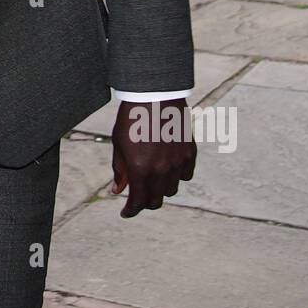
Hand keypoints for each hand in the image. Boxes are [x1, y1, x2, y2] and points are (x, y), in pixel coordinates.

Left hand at [111, 98, 195, 217]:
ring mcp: (177, 163)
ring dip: (161, 189)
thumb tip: (118, 191)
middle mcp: (161, 170)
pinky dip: (177, 176)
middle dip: (145, 202)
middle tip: (138, 197)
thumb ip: (120, 170)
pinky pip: (186, 176)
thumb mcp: (119, 145)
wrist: (154, 95)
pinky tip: (168, 169)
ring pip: (171, 190)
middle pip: (156, 200)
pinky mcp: (189, 153)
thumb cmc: (131, 119)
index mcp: (140, 169)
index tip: (126, 212)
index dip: (131, 211)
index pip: (138, 202)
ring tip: (152, 179)